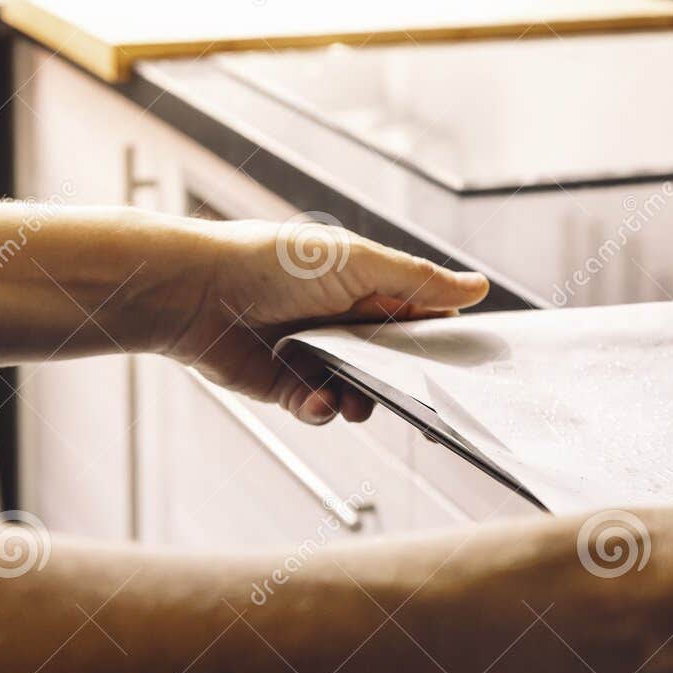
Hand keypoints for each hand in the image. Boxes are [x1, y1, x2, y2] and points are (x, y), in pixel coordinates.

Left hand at [163, 217, 487, 423]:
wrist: (195, 293)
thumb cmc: (271, 263)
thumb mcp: (360, 263)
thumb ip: (421, 282)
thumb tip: (477, 286)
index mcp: (367, 286)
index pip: (422, 318)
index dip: (441, 342)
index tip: (460, 366)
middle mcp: (344, 321)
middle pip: (394, 363)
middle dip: (404, 382)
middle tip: (414, 395)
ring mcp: (317, 355)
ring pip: (362, 392)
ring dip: (363, 401)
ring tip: (353, 401)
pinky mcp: (287, 385)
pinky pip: (321, 408)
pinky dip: (324, 409)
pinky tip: (318, 398)